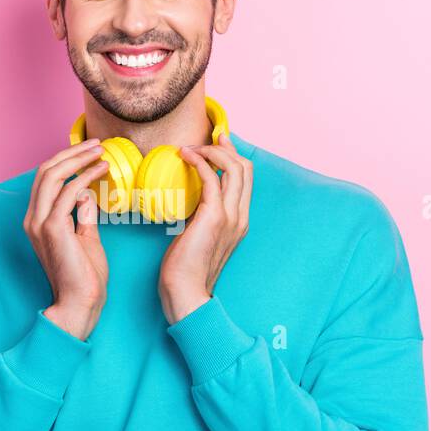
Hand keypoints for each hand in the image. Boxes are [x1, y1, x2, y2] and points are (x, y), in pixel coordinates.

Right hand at [24, 138, 109, 339]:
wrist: (79, 303)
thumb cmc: (85, 276)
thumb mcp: (85, 238)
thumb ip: (83, 215)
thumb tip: (87, 195)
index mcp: (38, 220)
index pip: (46, 179)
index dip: (66, 160)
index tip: (90, 152)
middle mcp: (33, 218)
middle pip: (46, 171)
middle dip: (71, 153)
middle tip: (97, 144)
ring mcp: (39, 223)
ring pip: (52, 176)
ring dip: (78, 159)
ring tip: (100, 152)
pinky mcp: (52, 229)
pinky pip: (67, 192)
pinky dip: (85, 177)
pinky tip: (101, 171)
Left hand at [158, 131, 251, 323]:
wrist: (187, 293)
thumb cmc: (186, 271)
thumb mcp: (199, 239)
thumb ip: (202, 220)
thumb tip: (193, 205)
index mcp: (240, 222)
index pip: (245, 180)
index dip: (233, 157)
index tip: (217, 143)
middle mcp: (241, 216)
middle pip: (245, 168)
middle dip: (226, 147)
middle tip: (208, 137)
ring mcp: (231, 216)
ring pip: (235, 168)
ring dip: (212, 151)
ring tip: (192, 148)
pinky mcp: (214, 217)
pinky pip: (212, 177)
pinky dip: (200, 161)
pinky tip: (185, 156)